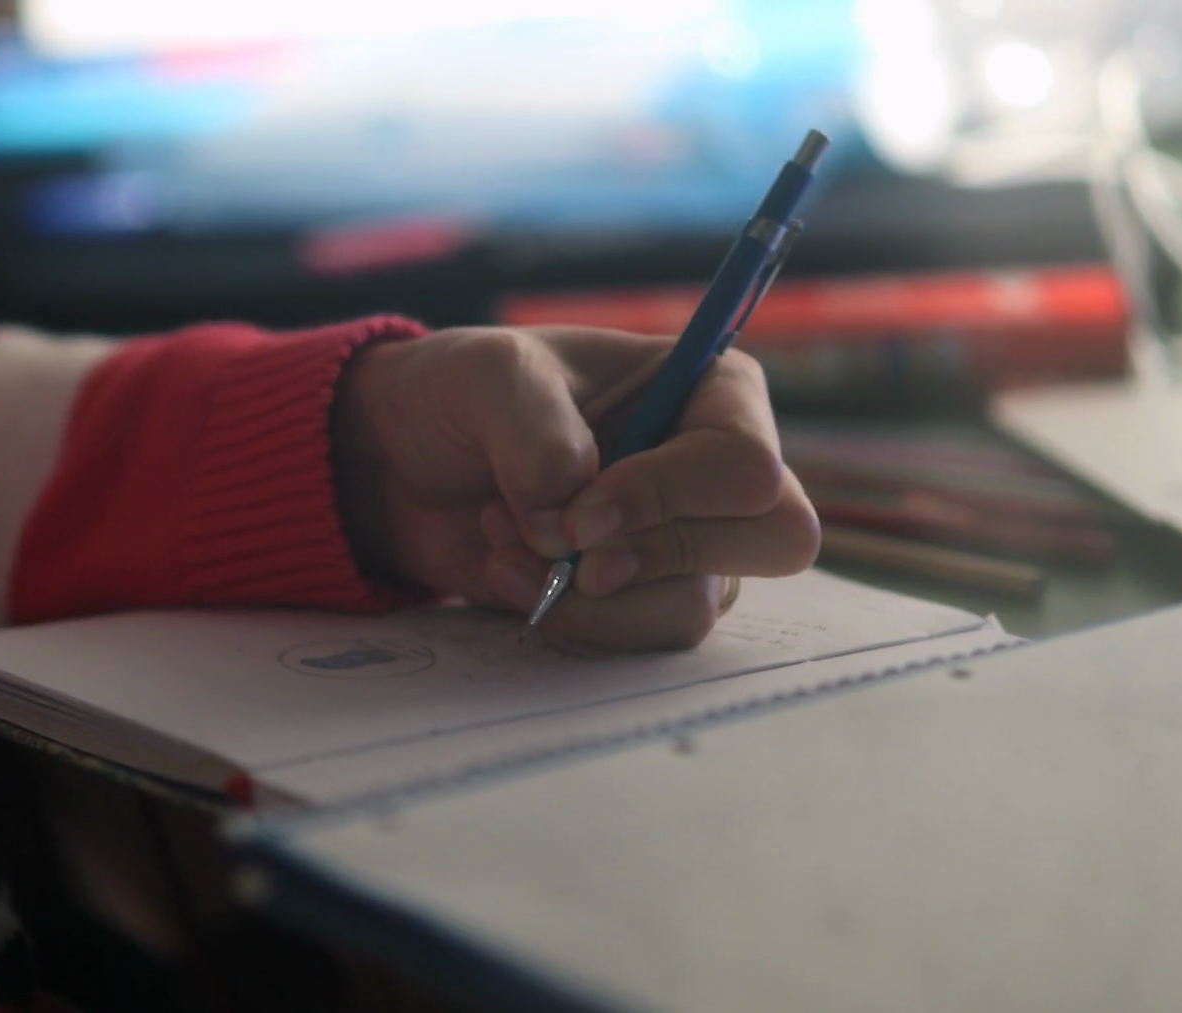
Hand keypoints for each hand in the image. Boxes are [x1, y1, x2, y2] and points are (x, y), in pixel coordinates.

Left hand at [331, 326, 819, 650]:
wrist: (407, 463)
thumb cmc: (466, 393)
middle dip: (657, 556)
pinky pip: (641, 643)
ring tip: (506, 547)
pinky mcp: (640, 600)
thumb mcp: (489, 376)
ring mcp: (688, 543)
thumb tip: (569, 524)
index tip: (578, 509)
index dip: (668, 497)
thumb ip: (536, 433)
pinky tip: (509, 576)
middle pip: (775, 540)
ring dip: (588, 597)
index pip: (748, 466)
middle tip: (571, 546)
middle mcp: (716, 472)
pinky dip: (569, 622)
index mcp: (711, 390)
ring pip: (696, 607)